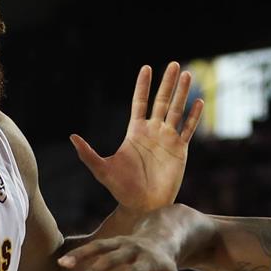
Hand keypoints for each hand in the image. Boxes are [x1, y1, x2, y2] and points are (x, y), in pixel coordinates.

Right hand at [58, 234, 186, 270]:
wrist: (164, 237)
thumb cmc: (167, 269)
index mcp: (149, 261)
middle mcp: (134, 249)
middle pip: (113, 258)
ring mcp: (122, 243)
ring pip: (100, 247)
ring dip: (81, 254)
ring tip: (63, 264)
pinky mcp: (113, 241)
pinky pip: (94, 246)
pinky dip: (79, 252)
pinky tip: (62, 261)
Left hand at [71, 62, 204, 213]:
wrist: (142, 206)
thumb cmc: (121, 189)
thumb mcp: (102, 169)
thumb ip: (88, 153)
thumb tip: (72, 137)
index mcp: (135, 132)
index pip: (140, 102)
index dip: (143, 86)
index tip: (146, 68)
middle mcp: (153, 132)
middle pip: (161, 101)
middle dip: (167, 83)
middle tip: (173, 64)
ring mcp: (168, 140)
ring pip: (176, 111)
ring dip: (182, 93)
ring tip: (187, 74)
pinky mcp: (180, 150)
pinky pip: (188, 129)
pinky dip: (193, 116)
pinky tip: (198, 101)